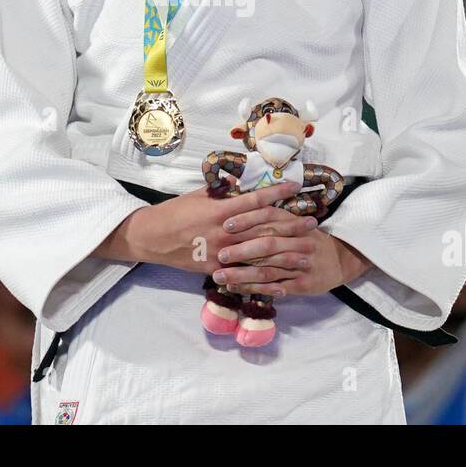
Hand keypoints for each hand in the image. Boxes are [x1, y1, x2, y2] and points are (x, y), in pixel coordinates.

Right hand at [125, 180, 310, 274]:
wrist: (152, 238)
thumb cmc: (175, 212)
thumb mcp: (199, 195)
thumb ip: (222, 192)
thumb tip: (241, 183)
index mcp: (221, 209)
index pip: (256, 200)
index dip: (277, 193)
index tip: (296, 188)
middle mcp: (225, 231)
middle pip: (265, 228)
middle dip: (291, 225)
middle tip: (313, 222)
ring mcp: (222, 253)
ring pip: (259, 253)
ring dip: (286, 252)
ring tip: (307, 251)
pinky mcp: (217, 270)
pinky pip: (245, 276)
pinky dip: (265, 280)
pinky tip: (283, 282)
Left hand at [211, 209, 366, 297]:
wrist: (338, 259)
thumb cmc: (305, 238)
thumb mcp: (292, 221)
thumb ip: (268, 215)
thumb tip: (235, 200)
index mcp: (293, 223)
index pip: (269, 218)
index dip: (247, 220)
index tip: (226, 224)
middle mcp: (298, 242)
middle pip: (268, 244)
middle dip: (242, 250)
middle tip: (220, 254)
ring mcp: (301, 264)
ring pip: (268, 269)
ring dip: (242, 273)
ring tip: (220, 276)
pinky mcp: (303, 284)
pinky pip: (274, 286)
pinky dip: (253, 287)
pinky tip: (235, 287)